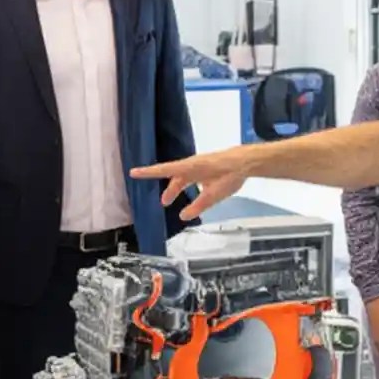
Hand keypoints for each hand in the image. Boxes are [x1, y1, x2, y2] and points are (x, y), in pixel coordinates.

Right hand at [129, 147, 253, 220]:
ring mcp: (200, 165)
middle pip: (174, 177)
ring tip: (174, 201)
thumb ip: (198, 206)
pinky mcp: (207, 167)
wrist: (245, 162)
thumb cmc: (229, 176)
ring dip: (178, 189)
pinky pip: (193, 176)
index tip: (133, 173)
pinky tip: (197, 195)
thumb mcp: (213, 195)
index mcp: (189, 168)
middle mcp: (192, 165)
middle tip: (164, 203)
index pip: (164, 170)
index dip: (148, 172)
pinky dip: (190, 185)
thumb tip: (183, 216)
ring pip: (184, 177)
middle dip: (169, 190)